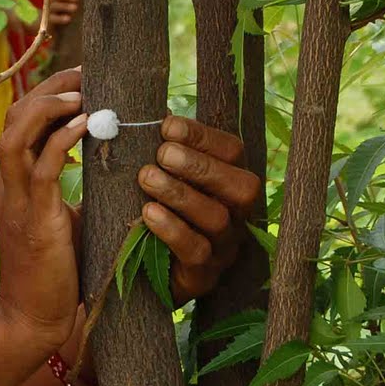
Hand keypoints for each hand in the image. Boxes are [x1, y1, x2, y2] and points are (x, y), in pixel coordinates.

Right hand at [0, 67, 87, 353]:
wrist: (33, 321)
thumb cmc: (55, 276)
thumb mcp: (65, 222)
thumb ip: (77, 191)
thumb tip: (113, 162)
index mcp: (14, 184)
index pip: (21, 123)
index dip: (47, 95)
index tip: (81, 77)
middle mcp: (8, 185)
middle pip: (14, 117)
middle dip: (49, 88)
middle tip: (85, 72)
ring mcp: (16, 200)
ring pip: (18, 134)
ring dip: (50, 106)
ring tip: (82, 90)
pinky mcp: (33, 219)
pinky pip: (42, 167)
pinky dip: (62, 139)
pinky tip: (87, 122)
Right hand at [44, 0, 79, 26]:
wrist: (55, 30)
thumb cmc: (67, 13)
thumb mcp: (71, 4)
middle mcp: (51, 1)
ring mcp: (49, 11)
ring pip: (55, 6)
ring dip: (65, 6)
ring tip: (75, 7)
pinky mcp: (48, 22)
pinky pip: (53, 18)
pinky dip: (60, 18)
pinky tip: (68, 18)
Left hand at [137, 116, 260, 302]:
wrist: (145, 272)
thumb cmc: (155, 208)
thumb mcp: (163, 176)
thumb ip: (160, 149)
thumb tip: (144, 111)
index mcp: (230, 181)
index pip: (233, 151)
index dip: (203, 136)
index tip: (167, 125)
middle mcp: (237, 213)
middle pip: (240, 186)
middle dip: (199, 165)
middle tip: (162, 153)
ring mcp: (224, 246)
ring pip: (217, 218)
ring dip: (181, 194)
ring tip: (147, 177)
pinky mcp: (204, 274)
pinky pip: (196, 251)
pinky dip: (172, 229)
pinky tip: (148, 213)